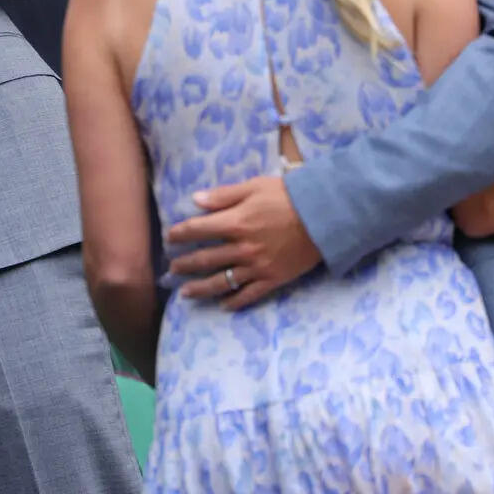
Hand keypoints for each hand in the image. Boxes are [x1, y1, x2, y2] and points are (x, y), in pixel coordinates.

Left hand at [164, 176, 321, 311]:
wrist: (324, 216)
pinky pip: (248, 295)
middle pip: (205, 259)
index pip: (198, 230)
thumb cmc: (289, 196)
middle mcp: (242, 248)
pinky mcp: (272, 279)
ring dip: (200, 288)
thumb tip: (195, 199)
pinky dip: (234, 302)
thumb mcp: (254, 187)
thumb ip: (224, 195)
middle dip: (184, 264)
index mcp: (235, 223)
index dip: (180, 234)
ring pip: (221, 281)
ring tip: (185, 293)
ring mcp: (256, 267)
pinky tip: (223, 306)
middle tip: (171, 270)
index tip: (170, 237)